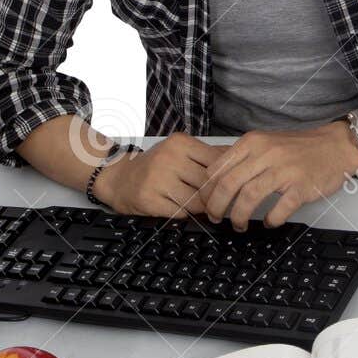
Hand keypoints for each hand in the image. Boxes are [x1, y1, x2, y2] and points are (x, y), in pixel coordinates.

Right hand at [92, 133, 218, 217]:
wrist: (118, 178)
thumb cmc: (155, 166)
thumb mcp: (180, 152)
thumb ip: (208, 156)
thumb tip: (240, 162)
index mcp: (180, 143)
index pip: (217, 162)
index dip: (226, 178)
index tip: (229, 186)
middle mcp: (169, 158)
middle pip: (208, 184)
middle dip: (215, 197)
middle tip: (216, 202)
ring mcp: (157, 179)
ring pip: (197, 201)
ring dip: (200, 208)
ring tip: (197, 205)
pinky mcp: (149, 200)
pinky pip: (180, 213)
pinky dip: (184, 214)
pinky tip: (177, 207)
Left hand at [203, 123, 357, 230]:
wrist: (336, 146)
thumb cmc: (299, 148)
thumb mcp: (265, 142)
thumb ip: (242, 157)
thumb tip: (212, 179)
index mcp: (253, 142)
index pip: (218, 168)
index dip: (207, 190)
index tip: (206, 202)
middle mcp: (266, 153)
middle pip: (229, 184)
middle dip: (216, 206)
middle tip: (215, 218)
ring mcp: (284, 170)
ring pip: (249, 197)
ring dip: (238, 216)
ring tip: (238, 225)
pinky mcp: (301, 187)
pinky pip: (279, 209)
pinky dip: (270, 220)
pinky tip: (268, 222)